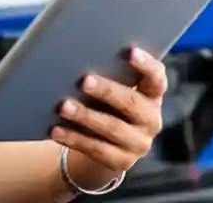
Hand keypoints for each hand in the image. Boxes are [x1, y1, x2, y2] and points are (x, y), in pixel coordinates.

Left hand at [51, 47, 167, 188]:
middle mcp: (151, 119)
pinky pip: (97, 149)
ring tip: (63, 106)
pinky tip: (56, 129)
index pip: (156, 77)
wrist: (111, 143)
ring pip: (112, 128)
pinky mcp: (122, 161)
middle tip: (83, 80)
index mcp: (153, 94)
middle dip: (107, 91)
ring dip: (86, 116)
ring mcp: (139, 143)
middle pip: (131, 103)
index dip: (146, 65)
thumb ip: (109, 74)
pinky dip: (74, 138)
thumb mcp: (116, 89)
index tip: (130, 51)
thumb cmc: (110, 103)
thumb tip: (77, 57)